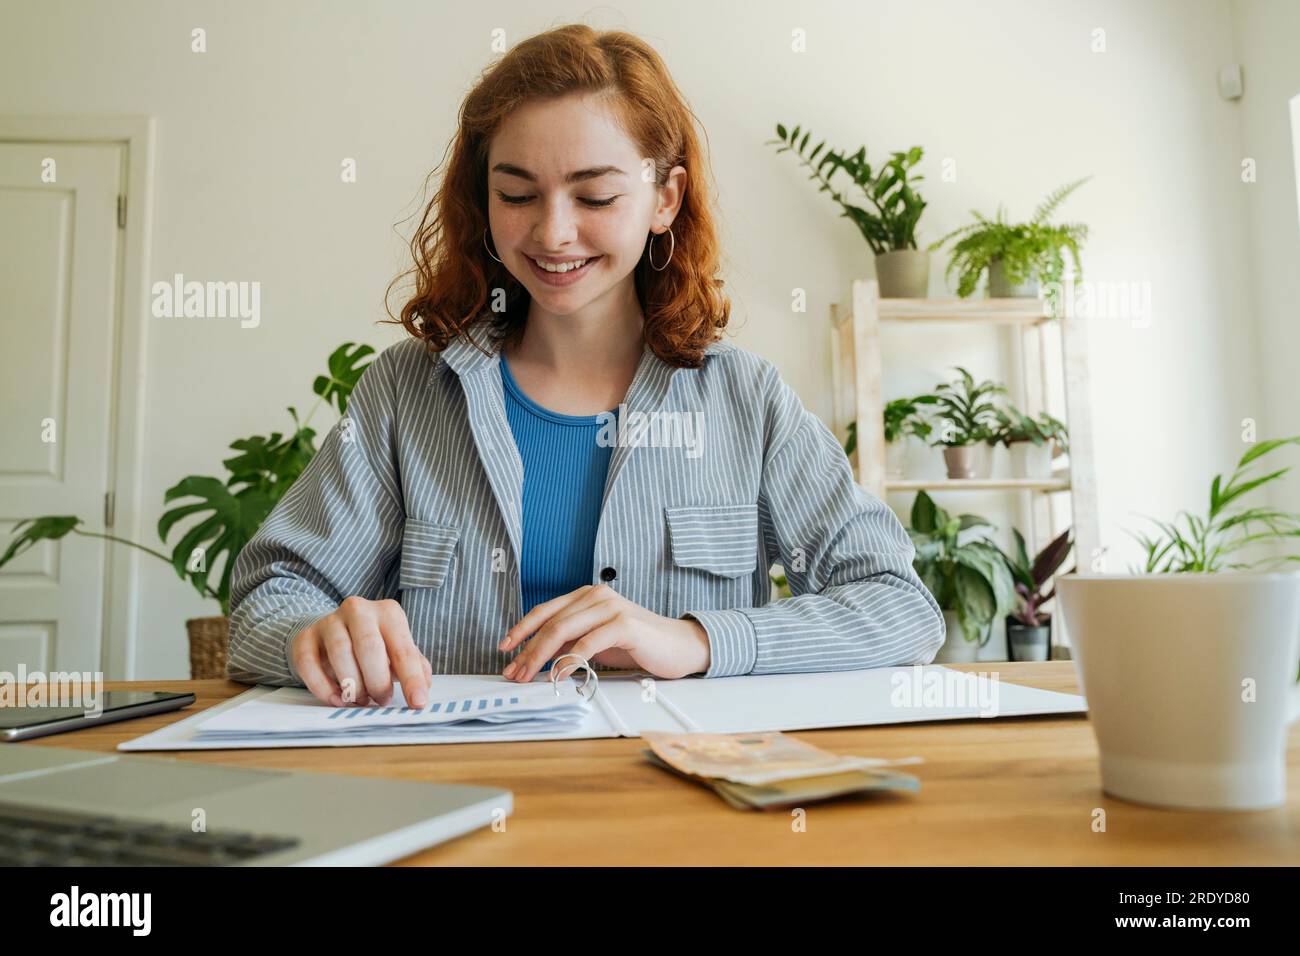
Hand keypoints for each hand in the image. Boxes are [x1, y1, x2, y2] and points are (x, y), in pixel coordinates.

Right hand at [290, 597, 431, 708]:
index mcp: (388, 613)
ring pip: (340, 653)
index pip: (402, 649)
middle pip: (369, 647)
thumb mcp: (397, 651)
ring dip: (352, 685)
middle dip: (377, 681)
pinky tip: (337, 699)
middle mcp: (358, 610)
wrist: (334, 632)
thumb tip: (423, 689)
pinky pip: (309, 663)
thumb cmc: (375, 646)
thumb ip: (415, 667)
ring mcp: (329, 621)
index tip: (417, 703)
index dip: (411, 679)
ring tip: (360, 700)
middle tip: (382, 700)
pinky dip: (323, 687)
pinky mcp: (305, 637)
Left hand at [498, 584, 711, 682]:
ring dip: (542, 657)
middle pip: (550, 623)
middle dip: (527, 650)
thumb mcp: (596, 641)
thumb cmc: (638, 644)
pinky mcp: (624, 624)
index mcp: (587, 595)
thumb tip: (535, 657)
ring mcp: (610, 607)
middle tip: (514, 673)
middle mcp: (596, 595)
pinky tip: (560, 676)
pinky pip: (588, 643)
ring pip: (563, 630)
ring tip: (530, 676)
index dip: (521, 630)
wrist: (679, 647)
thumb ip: (569, 642)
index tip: (504, 649)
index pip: (545, 611)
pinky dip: (570, 661)